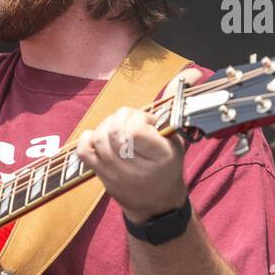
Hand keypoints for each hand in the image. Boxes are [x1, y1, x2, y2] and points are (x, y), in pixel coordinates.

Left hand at [76, 69, 201, 223]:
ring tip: (120, 130)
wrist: (155, 202)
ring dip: (107, 126)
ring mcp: (115, 173)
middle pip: (114, 130)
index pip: (136, 130)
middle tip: (132, 123)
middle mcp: (136, 167)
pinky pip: (84, 151)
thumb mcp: (178, 136)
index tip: (147, 122)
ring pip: (99, 137)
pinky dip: (88, 138)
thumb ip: (177, 104)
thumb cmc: (168, 165)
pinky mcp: (100, 175)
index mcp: (160, 156)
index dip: (138, 118)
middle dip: (122, 118)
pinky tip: (101, 138)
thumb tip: (191, 72)